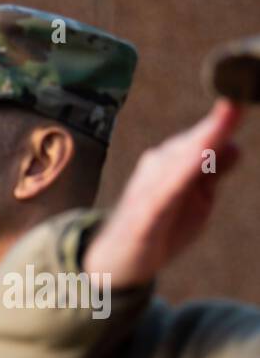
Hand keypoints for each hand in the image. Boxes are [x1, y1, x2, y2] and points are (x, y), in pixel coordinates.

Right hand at [84, 99, 243, 288]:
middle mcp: (156, 169)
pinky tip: (194, 163)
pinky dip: (176, 177)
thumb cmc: (161, 228)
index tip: (241, 96)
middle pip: (191, 145)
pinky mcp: (142, 217)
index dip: (223, 119)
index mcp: (173, 163)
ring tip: (221, 123)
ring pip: (177, 164)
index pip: (203, 137)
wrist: (116, 262)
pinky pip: (162, 194)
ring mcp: (147, 191)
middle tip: (236, 103)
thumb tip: (233, 144)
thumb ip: (211, 172)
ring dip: (199, 144)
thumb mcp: (196, 200)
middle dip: (214, 127)